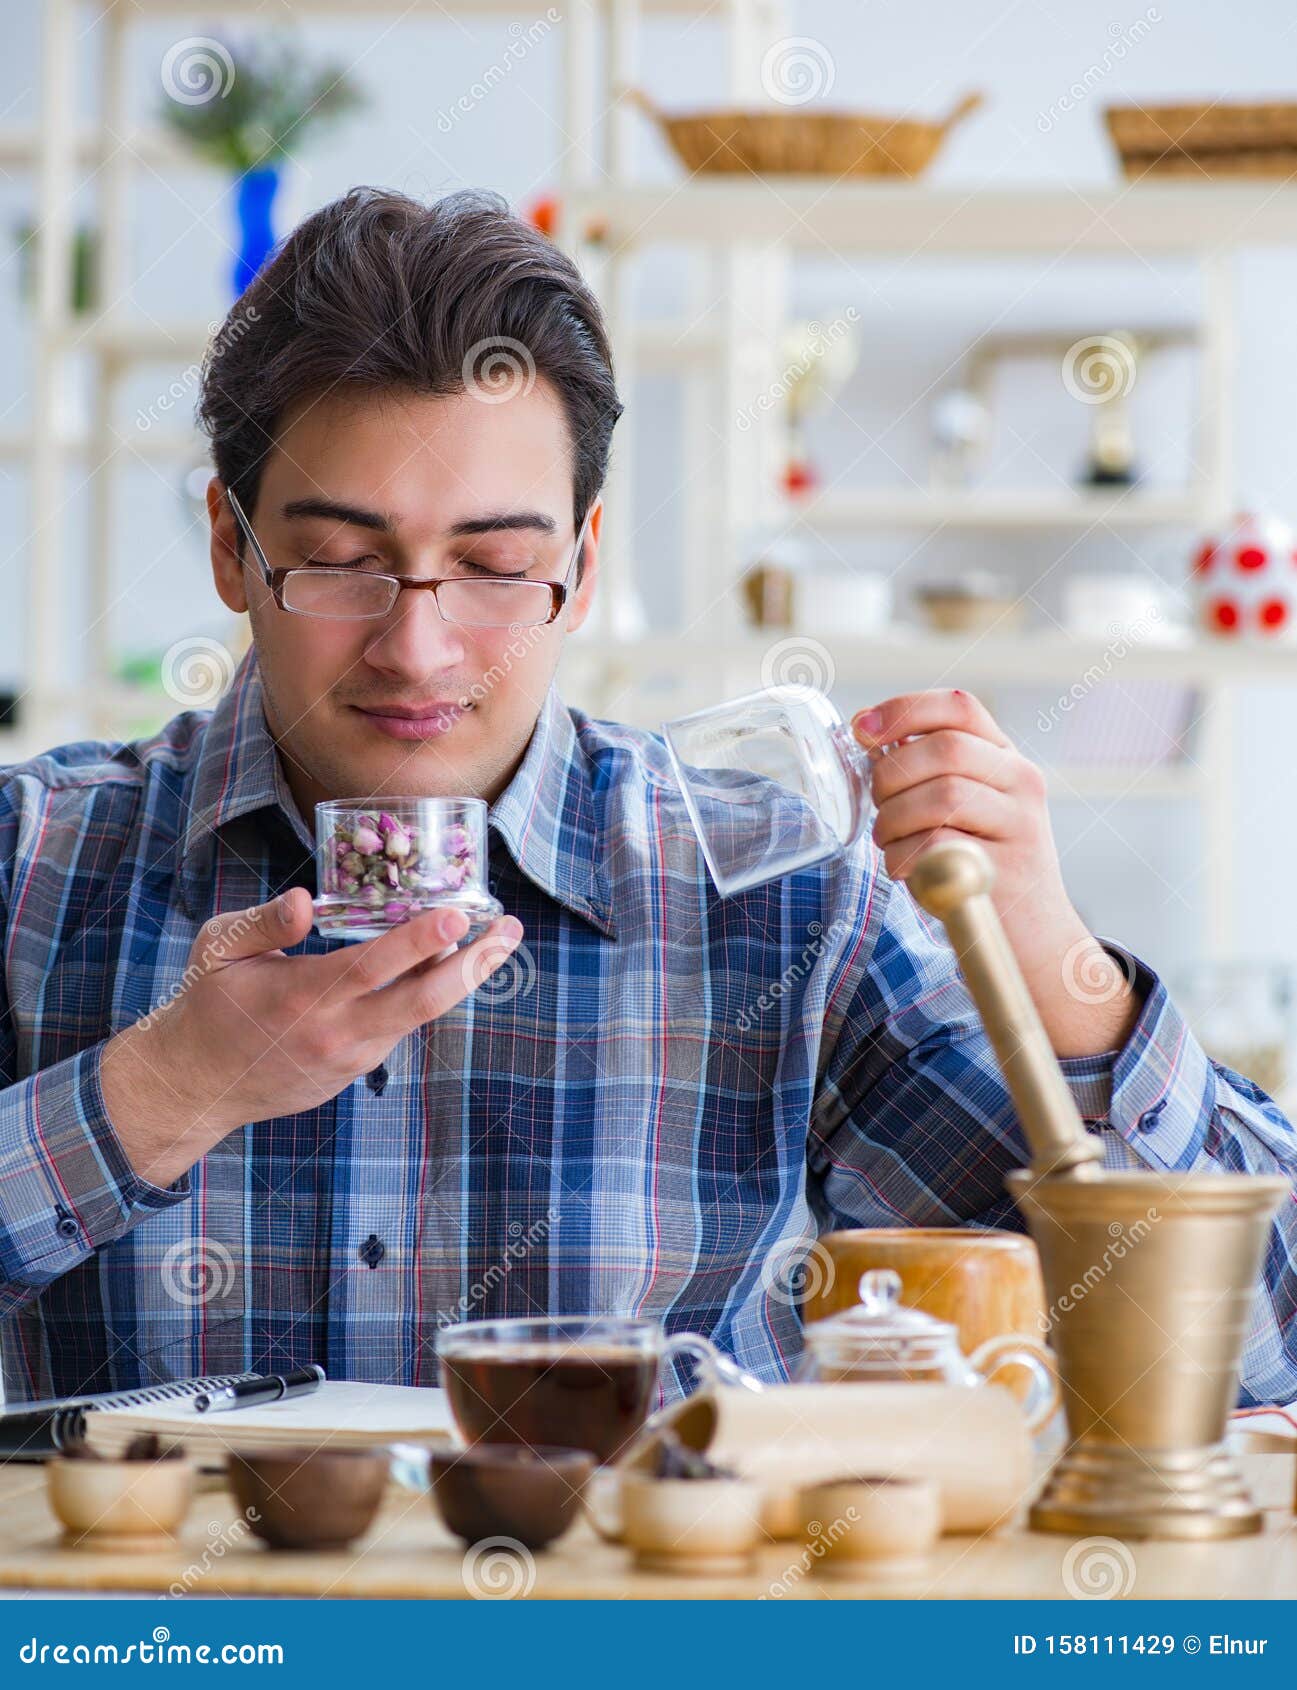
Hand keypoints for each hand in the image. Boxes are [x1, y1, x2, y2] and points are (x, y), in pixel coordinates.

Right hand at [100, 889, 523, 1187]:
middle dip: (474, 964)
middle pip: (423, 1001)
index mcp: (303, 995)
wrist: (196, 1084)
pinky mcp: (355, 1070)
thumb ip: (265, 922)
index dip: (421, 940)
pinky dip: (427, 996)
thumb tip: (308, 901)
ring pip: (420, 1015)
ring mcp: (351, 1057)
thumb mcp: (219, 949)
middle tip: (509, 930)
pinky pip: (400, 1027)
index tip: (459, 914)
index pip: (375, 965)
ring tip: (496, 943)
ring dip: (461, 978)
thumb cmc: (208, 1002)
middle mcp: (336, 1030)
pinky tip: (450, 966)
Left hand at [852, 689, 1137, 1057]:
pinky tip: (908, 872)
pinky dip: (904, 859)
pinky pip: (937, 848)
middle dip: (891, 776)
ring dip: (894, 822)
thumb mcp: (962, 810)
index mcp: (1005, 759)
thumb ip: (926, 771)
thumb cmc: (981, 868)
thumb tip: (867, 731)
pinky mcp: (1008, 871)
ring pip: (939, 797)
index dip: (904, 709)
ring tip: (891, 843)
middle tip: (880, 807)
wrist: (1034, 940)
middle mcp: (1021, 783)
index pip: (959, 707)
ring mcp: (1020, 826)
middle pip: (943, 750)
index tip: (861, 729)